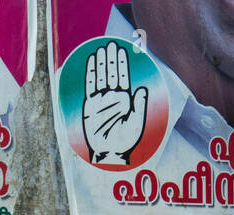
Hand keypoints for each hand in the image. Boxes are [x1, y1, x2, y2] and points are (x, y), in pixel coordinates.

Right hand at [82, 41, 147, 165]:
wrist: (109, 152)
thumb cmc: (124, 141)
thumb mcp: (136, 123)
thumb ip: (140, 106)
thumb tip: (143, 89)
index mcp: (124, 99)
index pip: (123, 77)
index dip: (122, 63)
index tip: (122, 50)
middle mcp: (112, 97)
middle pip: (111, 73)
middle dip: (111, 59)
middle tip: (111, 44)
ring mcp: (100, 100)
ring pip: (101, 77)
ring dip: (101, 63)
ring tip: (102, 49)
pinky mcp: (90, 105)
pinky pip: (90, 86)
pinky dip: (90, 73)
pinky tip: (91, 62)